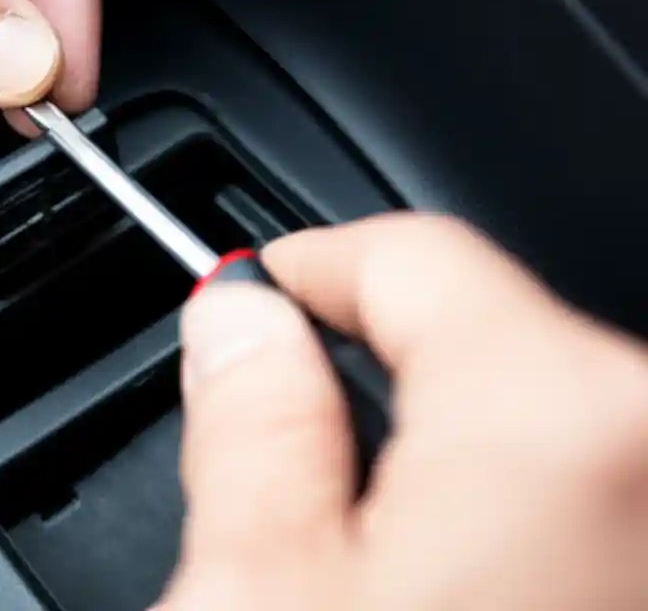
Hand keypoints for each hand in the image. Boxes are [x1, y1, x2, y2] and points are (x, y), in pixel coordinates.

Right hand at [160, 213, 647, 609]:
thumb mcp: (262, 592)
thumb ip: (250, 426)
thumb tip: (241, 326)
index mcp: (556, 426)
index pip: (416, 257)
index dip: (310, 265)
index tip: (257, 289)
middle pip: (488, 337)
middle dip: (375, 364)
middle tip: (280, 428)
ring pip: (542, 422)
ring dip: (445, 446)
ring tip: (366, 544)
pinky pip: (593, 492)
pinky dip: (513, 511)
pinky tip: (453, 585)